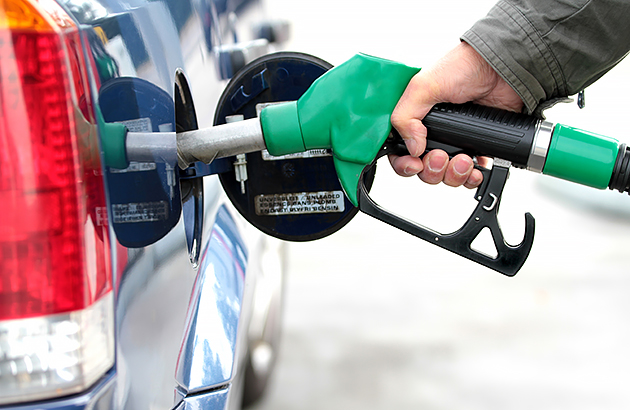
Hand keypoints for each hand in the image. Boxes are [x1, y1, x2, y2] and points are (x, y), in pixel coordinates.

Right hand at [390, 42, 523, 187]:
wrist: (502, 67)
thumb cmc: (463, 66)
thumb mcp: (423, 86)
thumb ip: (406, 116)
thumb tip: (412, 148)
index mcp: (414, 120)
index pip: (399, 152)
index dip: (404, 163)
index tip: (415, 164)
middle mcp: (432, 133)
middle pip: (423, 169)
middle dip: (432, 170)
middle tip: (442, 156)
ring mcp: (455, 141)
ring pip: (446, 175)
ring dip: (453, 175)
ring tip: (464, 159)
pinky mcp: (477, 147)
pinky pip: (470, 174)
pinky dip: (471, 177)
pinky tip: (475, 169)